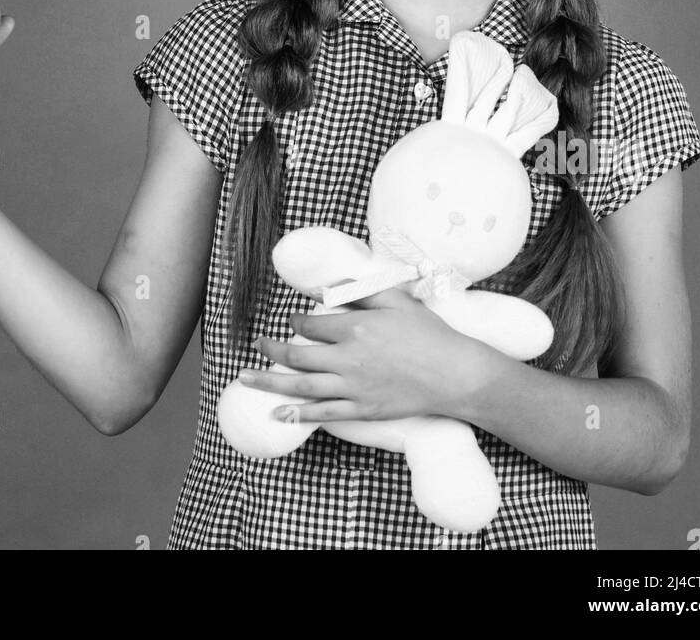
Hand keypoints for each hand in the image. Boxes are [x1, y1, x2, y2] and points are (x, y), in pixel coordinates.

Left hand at [242, 286, 486, 423]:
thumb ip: (361, 290)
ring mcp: (354, 388)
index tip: (293, 320)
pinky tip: (277, 413)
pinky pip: (323, 414)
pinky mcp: (363, 410)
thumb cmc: (428, 333)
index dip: (296, 321)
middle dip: (272, 350)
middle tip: (258, 345)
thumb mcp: (396, 300)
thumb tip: (331, 285)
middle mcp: (349, 359)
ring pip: (301, 386)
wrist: (453, 374)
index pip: (311, 324)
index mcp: (356, 328)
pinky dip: (298, 414)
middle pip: (298, 355)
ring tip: (245, 378)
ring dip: (269, 381)